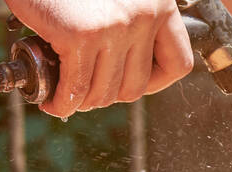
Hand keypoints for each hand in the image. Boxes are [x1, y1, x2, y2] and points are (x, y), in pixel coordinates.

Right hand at [7, 0, 193, 117]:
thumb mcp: (116, 0)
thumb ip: (130, 27)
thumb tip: (124, 77)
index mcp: (158, 2)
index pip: (178, 64)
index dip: (154, 82)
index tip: (127, 79)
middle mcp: (143, 14)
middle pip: (135, 89)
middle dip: (106, 94)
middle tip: (85, 86)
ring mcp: (115, 26)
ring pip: (104, 95)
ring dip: (81, 100)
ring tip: (65, 90)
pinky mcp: (82, 35)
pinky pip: (75, 91)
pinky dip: (61, 102)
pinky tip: (52, 100)